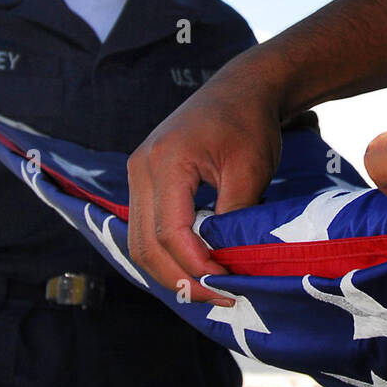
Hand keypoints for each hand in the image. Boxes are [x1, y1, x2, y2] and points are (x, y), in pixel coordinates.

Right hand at [127, 63, 283, 303]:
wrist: (240, 89)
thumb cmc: (249, 124)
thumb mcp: (248, 171)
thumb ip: (233, 217)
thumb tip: (226, 264)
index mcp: (166, 162)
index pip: (171, 232)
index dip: (197, 266)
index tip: (228, 284)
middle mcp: (141, 167)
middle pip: (146, 244)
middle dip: (180, 278)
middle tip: (219, 297)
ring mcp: (138, 172)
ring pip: (140, 241)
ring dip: (170, 270)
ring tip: (208, 288)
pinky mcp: (145, 178)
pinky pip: (146, 227)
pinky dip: (166, 253)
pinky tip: (195, 266)